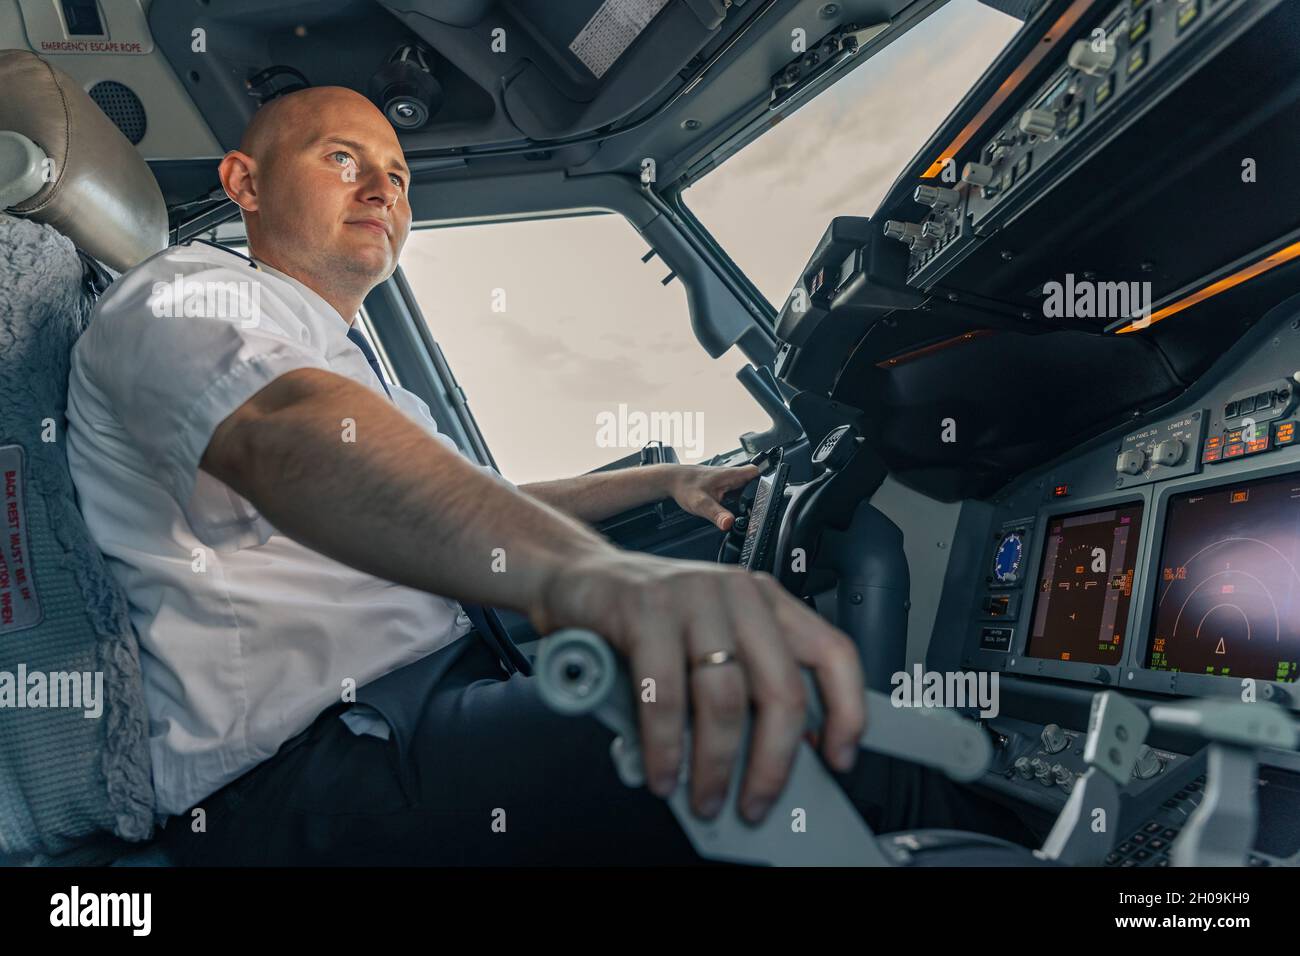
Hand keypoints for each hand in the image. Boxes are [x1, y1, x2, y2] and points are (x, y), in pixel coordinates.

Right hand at [531, 550, 865, 823]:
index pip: (834, 652)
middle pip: (782, 690)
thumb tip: (761, 762)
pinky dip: (664, 746)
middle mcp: (738, 593)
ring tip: (702, 796)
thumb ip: (738, 687)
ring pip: (724, 699)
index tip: (839, 759)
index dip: (847, 712)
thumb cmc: (643, 619)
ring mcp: (692, 596)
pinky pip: (664, 695)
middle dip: (772, 763)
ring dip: (715, 764)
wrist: (573, 578)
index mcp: (766, 600)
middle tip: (755, 803)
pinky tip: (661, 771)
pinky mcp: (643, 609)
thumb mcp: (706, 642)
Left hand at [666, 463, 761, 530]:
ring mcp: (727, 481)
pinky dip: (739, 503)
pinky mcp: (722, 487)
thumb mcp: (701, 503)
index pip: (757, 473)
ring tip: (751, 515)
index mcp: (731, 475)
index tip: (772, 496)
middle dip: (759, 497)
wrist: (671, 480)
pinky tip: (735, 512)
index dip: (768, 482)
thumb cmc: (684, 486)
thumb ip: (716, 514)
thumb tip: (729, 523)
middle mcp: (732, 476)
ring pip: (746, 490)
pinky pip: (737, 494)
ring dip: (749, 500)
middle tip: (760, 513)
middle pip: (755, 484)